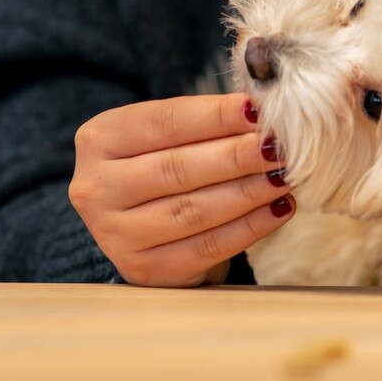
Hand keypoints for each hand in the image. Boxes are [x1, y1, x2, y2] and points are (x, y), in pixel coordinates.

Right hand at [69, 93, 294, 286]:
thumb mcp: (167, 136)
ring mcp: (116, 235)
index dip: (214, 115)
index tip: (259, 110)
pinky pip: (206, 247)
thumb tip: (263, 110)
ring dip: (247, 191)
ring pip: (193, 210)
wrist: (141, 228)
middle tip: (279, 146)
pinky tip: (278, 209)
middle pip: (177, 168)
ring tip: (284, 176)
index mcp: (98, 140)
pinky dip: (249, 227)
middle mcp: (96, 188)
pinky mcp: (145, 270)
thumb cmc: (162, 168)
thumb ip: (204, 122)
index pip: (163, 121)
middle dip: (236, 156)